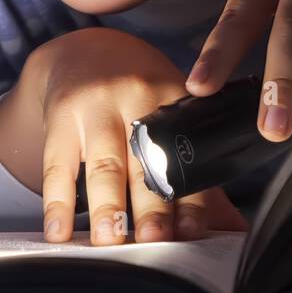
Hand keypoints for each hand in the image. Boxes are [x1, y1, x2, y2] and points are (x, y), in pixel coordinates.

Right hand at [1, 27, 248, 244]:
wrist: (83, 52)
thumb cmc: (137, 93)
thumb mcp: (170, 115)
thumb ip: (197, 173)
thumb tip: (234, 229)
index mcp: (173, 101)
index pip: (186, 157)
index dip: (191, 196)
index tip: (192, 232)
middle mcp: (137, 98)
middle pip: (145, 160)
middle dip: (150, 203)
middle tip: (154, 239)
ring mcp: (96, 107)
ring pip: (104, 164)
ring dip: (106, 205)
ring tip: (108, 240)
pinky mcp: (61, 117)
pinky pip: (57, 166)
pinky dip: (57, 203)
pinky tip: (58, 232)